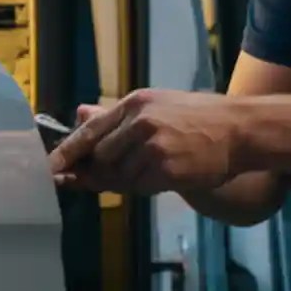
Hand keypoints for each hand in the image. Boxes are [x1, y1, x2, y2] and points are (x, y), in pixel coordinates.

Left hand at [48, 88, 244, 194]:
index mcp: (135, 103)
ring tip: (160, 167)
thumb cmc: (198, 118)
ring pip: (121, 176)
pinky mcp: (166, 169)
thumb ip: (115, 116)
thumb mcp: (156, 106)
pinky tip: (169, 174)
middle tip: (127, 172)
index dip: (67, 152)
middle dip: (106, 171)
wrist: (239, 130)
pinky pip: (141, 188)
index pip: (90, 130)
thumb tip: (78, 114)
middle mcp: (140, 122)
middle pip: (101, 157)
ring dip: (132, 179)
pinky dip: (149, 186)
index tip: (50, 169)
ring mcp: (153, 146)